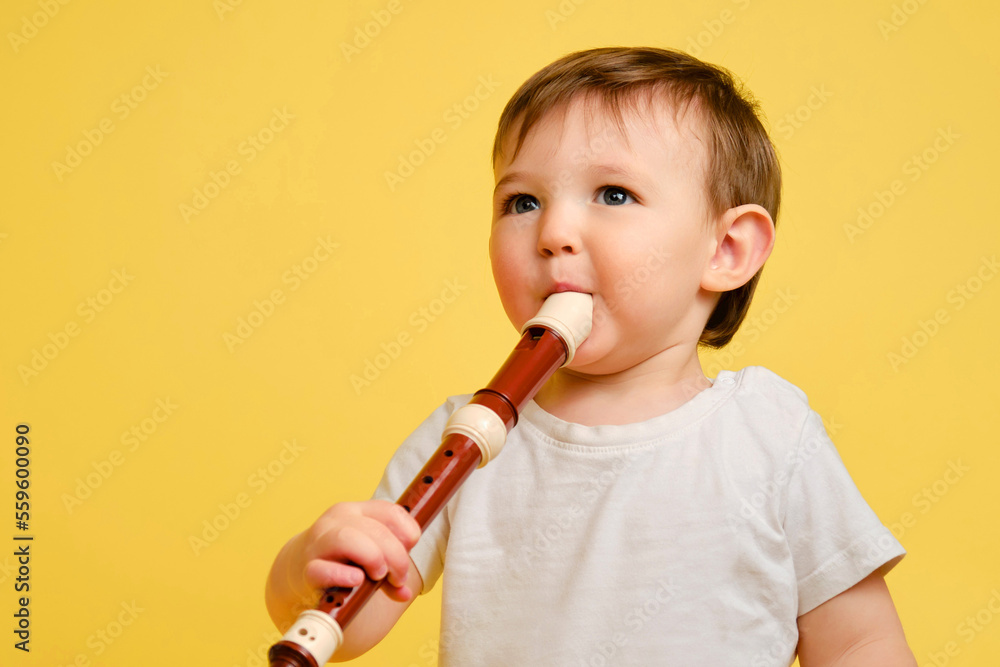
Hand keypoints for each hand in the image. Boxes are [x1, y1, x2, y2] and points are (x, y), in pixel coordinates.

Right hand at [290, 500, 421, 604]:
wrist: (296, 569)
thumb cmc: (341, 559)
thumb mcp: (368, 554)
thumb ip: (390, 569)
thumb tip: (404, 592)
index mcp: (357, 511)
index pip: (390, 511)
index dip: (408, 532)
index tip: (410, 551)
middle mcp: (337, 521)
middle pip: (375, 529)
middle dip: (395, 556)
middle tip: (398, 577)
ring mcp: (319, 542)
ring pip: (348, 538)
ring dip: (372, 557)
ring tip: (379, 575)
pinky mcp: (308, 569)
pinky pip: (323, 569)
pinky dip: (342, 575)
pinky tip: (356, 580)